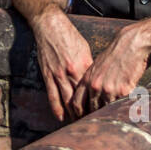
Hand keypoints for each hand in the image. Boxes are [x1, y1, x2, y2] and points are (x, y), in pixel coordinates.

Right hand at [29, 8, 92, 122]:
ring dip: (73, 114)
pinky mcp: (47, 74)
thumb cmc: (69, 36)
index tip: (103, 111)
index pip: (93, 90)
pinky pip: (52, 95)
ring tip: (78, 123)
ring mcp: (58, 74)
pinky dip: (56, 109)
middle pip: (81, 98)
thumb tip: (94, 80)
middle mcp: (71, 72)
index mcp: (84, 66)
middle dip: (86, 112)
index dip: (98, 102)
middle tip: (92, 122)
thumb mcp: (85, 49)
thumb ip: (89, 66)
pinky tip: (61, 117)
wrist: (50, 26)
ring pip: (67, 100)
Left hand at [72, 25, 150, 118]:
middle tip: (96, 126)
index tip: (79, 120)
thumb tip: (89, 97)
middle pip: (91, 110)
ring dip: (109, 115)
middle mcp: (95, 86)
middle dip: (93, 118)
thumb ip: (91, 81)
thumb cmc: (115, 55)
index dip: (77, 114)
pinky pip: (121, 105)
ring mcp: (109, 89)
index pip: (76, 103)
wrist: (131, 45)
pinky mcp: (123, 91)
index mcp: (87, 79)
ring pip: (106, 110)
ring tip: (112, 121)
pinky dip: (122, 109)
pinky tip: (125, 112)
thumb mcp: (97, 67)